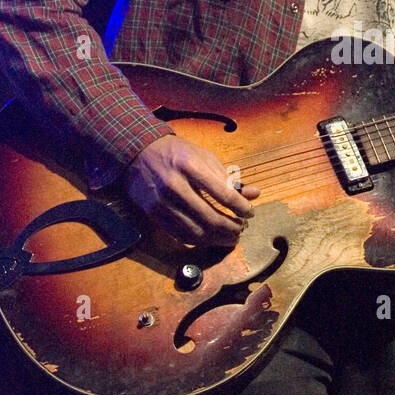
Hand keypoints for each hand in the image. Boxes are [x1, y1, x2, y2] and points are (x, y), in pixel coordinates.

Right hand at [124, 134, 259, 245]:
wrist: (139, 154)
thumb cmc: (177, 154)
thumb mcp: (204, 158)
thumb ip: (229, 178)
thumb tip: (255, 194)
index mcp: (190, 166)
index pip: (224, 194)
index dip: (241, 208)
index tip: (249, 212)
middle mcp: (174, 185)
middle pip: (211, 218)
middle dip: (232, 228)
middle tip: (242, 228)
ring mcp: (162, 202)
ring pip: (196, 232)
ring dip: (218, 239)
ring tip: (230, 236)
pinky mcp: (154, 214)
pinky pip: (181, 235)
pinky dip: (200, 240)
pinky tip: (211, 237)